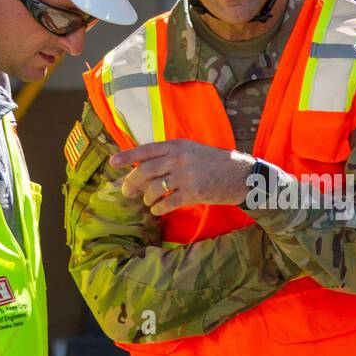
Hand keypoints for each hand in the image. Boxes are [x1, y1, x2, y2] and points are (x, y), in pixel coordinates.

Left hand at [111, 139, 252, 215]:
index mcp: (178, 145)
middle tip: (126, 191)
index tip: (113, 163)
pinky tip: (157, 210)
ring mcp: (186, 176)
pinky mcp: (193, 193)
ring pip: (154, 189)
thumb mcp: (193, 150)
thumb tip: (144, 165)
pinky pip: (167, 203)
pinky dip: (159, 208)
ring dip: (147, 198)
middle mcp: (179, 159)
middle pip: (145, 171)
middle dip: (131, 183)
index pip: (146, 150)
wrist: (241, 175)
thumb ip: (171, 155)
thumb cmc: (216, 163)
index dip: (128, 157)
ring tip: (148, 202)